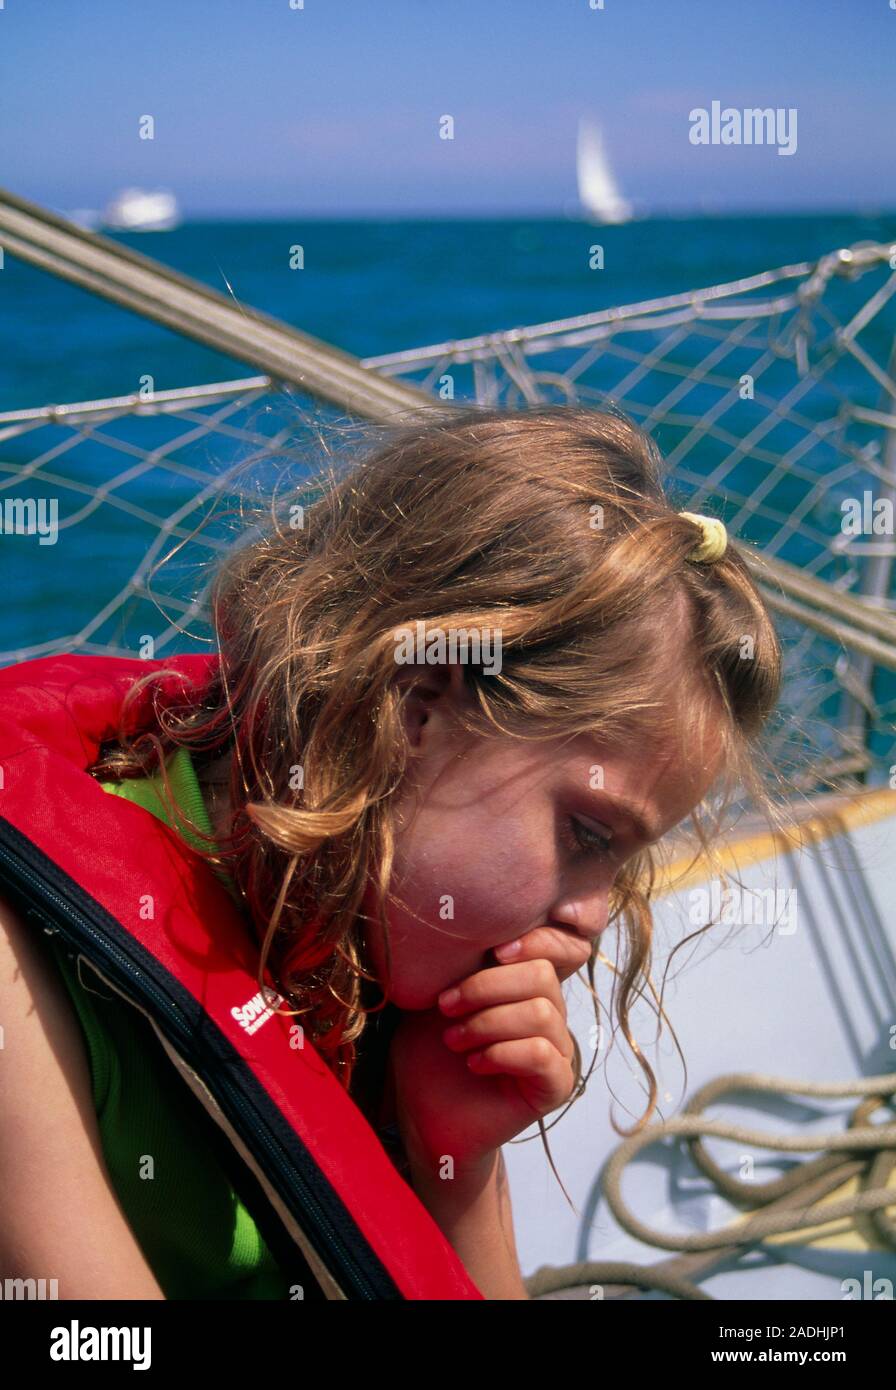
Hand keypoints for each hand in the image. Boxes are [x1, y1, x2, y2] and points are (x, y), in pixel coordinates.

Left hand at [387, 925, 591, 1181]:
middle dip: (487, 986)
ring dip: (488, 1022)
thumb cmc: (429, 1055)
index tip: (493, 951)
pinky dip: (502, 1053)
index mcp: (525, 987)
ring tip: (455, 1041)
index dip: (536, 941)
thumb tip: (465, 923)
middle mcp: (549, 1015)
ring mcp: (557, 1051)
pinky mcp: (555, 1087)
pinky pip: (543, 1055)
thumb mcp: (435, 1000)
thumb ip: (460, 966)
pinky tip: (475, 1064)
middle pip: (541, 977)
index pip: (557, 949)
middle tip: (447, 1009)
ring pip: (540, 1014)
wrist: (425, 1118)